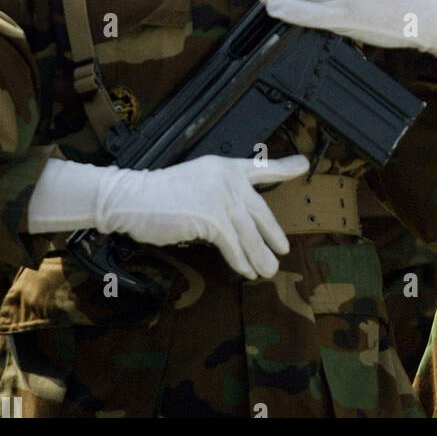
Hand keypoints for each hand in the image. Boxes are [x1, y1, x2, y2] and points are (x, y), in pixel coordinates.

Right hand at [29, 153, 309, 279]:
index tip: (305, 164)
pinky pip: (233, 245)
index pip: (261, 167)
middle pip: (260, 210)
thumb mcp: (195, 184)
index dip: (284, 167)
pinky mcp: (213, 218)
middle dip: (274, 233)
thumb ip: (219, 195)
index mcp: (225, 167)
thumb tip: (239, 224)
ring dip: (260, 256)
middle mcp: (228, 178)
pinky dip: (240, 260)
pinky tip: (245, 271)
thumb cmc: (158, 196)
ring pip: (249, 234)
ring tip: (268, 271)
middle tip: (284, 249)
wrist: (131, 197)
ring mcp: (221, 197)